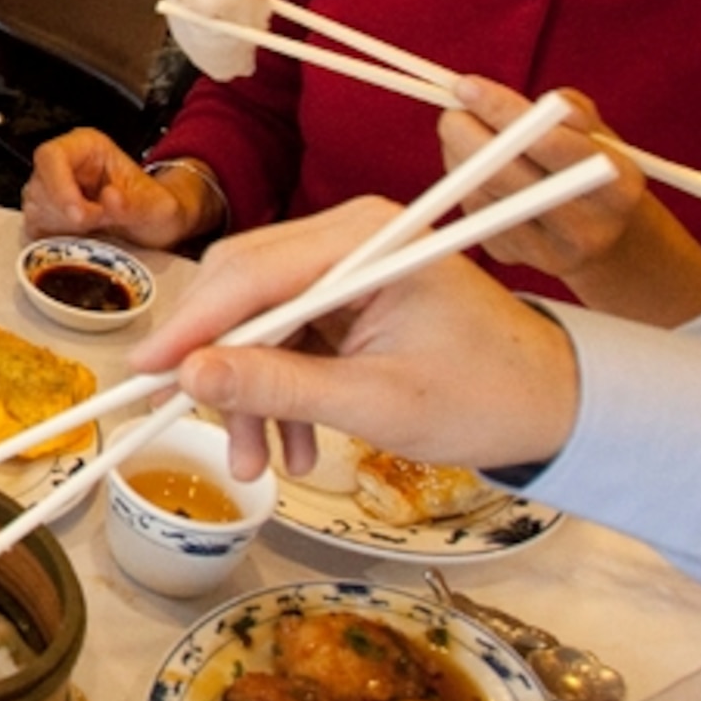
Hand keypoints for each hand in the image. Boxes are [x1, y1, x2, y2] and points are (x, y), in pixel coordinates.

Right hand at [21, 128, 205, 246]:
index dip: (58, 185)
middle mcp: (64, 165)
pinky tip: (80, 243)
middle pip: (39, 186)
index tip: (79, 215)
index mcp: (87, 147)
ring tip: (93, 234)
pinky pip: (35, 230)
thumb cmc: (155, 209)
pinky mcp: (46, 218)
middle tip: (94, 229)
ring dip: (61, 229)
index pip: (52, 156)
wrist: (157, 228)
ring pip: (34, 210)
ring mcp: (50, 192)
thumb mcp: (158, 207)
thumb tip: (109, 198)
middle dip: (65, 214)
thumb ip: (135, 204)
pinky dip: (55, 242)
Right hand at [129, 199, 583, 481]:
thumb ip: (279, 387)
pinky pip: (286, 337)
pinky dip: (280, 391)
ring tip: (260, 465)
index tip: (144, 373)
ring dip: (252, 392)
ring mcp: (346, 264)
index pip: (251, 272)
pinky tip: (293, 446)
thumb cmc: (485, 398)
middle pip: (243, 289)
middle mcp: (348, 235)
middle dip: (222, 367)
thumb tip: (189, 379)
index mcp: (366, 238)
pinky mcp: (347, 296)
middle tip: (206, 430)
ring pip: (259, 321)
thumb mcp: (376, 403)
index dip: (192, 325)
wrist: (556, 407)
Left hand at [436, 76, 700, 324]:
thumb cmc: (595, 166)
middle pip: (504, 176)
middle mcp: (586, 226)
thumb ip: (568, 111)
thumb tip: (502, 97)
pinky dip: (463, 180)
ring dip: (460, 155)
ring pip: (480, 193)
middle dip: (466, 134)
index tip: (465, 85)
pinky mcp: (514, 258)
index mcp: (617, 186)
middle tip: (452, 109)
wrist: (607, 238)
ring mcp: (548, 251)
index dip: (501, 112)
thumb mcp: (600, 136)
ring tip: (466, 131)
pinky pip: (472, 211)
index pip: (550, 144)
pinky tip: (472, 165)